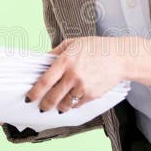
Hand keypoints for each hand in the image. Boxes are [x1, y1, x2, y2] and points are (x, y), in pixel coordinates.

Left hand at [25, 36, 150, 112]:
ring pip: (65, 104)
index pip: (45, 81)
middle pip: (52, 97)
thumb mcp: (74, 43)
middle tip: (41, 107)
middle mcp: (73, 76)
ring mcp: (83, 87)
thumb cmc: (96, 48)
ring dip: (59, 107)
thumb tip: (43, 61)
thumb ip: (56, 52)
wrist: (120, 57)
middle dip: (44, 105)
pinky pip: (77, 104)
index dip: (35, 92)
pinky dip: (73, 104)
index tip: (29, 98)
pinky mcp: (92, 95)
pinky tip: (72, 100)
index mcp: (65, 62)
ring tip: (57, 105)